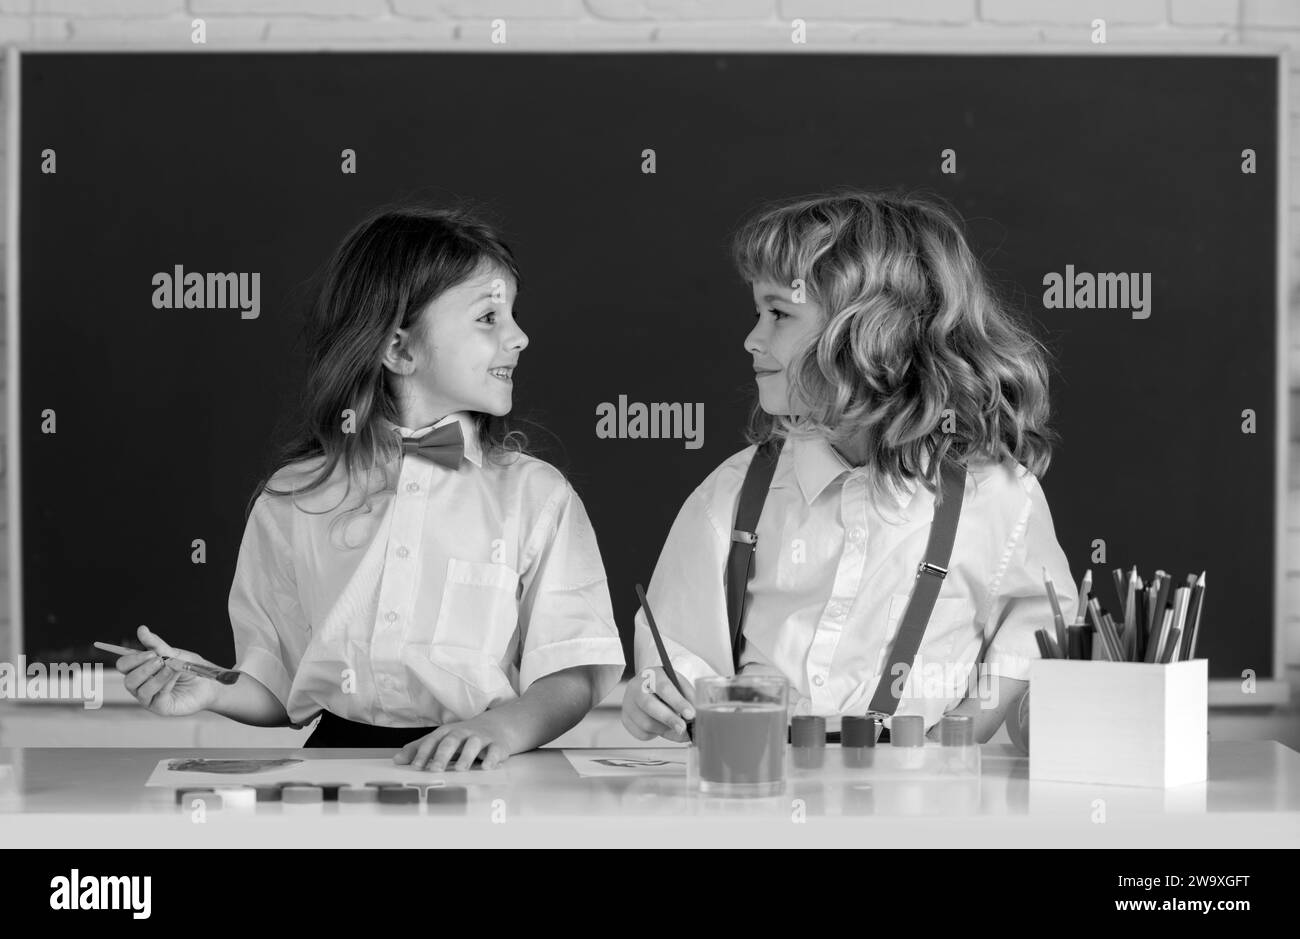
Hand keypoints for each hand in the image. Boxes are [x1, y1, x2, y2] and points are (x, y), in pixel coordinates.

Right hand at [115, 625, 219, 716]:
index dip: (132, 659)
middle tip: (160, 660)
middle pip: (127, 679)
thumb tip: (141, 629)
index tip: (151, 653)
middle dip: (142, 668)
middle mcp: (141, 685)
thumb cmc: (189, 668)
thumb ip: (156, 644)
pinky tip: (174, 676)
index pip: (124, 665)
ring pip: (139, 690)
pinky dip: (164, 684)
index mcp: (141, 670)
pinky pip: (155, 697)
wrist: (209, 682)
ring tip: (170, 667)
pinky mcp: (160, 707)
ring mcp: (149, 698)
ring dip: (155, 676)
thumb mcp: (173, 653)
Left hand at [393, 712, 511, 771]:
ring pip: (474, 744)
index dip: (423, 753)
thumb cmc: (464, 736)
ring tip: (460, 769)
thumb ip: (420, 749)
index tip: (415, 767)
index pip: (433, 741)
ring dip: (467, 756)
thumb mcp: (441, 739)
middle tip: (434, 769)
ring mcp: (481, 738)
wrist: (497, 725)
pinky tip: (487, 767)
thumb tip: (396, 760)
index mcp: (448, 732)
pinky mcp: (497, 745)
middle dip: (442, 755)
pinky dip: (491, 758)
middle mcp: (463, 733)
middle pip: (451, 740)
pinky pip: (495, 750)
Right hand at [621, 667, 694, 742]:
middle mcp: (636, 687)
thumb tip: (697, 717)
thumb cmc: (667, 687)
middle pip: (650, 705)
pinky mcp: (625, 719)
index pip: (664, 688)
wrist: (648, 688)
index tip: (691, 714)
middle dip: (669, 719)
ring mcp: (628, 704)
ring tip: (676, 727)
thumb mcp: (680, 684)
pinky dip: (656, 734)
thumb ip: (689, 697)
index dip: (678, 702)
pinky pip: (642, 733)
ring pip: (646, 723)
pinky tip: (661, 727)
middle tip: (683, 728)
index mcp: (652, 675)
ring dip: (664, 729)